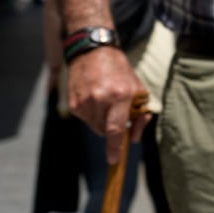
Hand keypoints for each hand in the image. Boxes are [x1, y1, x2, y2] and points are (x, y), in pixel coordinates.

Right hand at [67, 45, 147, 164]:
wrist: (92, 52)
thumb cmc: (119, 71)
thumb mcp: (137, 88)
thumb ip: (140, 113)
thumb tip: (134, 137)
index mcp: (120, 94)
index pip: (116, 128)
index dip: (115, 147)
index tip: (114, 160)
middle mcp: (100, 99)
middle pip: (106, 130)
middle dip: (113, 128)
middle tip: (117, 113)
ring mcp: (84, 102)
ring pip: (95, 126)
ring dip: (103, 120)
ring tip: (106, 101)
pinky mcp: (73, 104)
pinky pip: (85, 119)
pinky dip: (92, 114)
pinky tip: (95, 98)